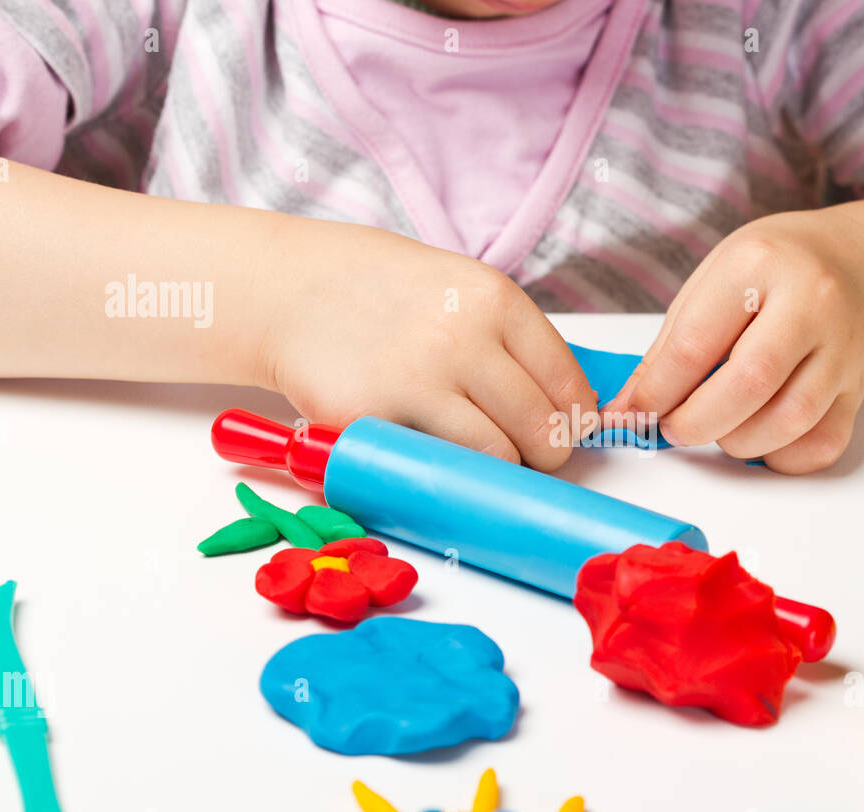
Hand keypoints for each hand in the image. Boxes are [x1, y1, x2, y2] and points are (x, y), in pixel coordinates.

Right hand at [258, 220, 595, 470]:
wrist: (291, 289)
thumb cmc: (384, 293)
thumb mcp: (461, 288)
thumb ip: (512, 342)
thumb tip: (569, 407)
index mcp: (495, 301)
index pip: (568, 385)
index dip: (573, 420)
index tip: (563, 431)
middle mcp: (463, 340)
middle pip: (542, 430)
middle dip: (542, 454)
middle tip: (524, 453)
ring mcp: (416, 383)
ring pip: (497, 459)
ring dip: (496, 471)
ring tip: (477, 455)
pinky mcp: (373, 421)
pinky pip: (434, 468)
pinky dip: (440, 471)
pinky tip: (431, 452)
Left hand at [610, 210, 863, 473]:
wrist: (862, 264)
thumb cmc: (777, 270)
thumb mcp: (714, 281)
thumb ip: (671, 346)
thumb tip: (628, 409)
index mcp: (758, 264)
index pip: (695, 344)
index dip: (656, 392)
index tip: (632, 414)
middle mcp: (810, 303)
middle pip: (749, 384)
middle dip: (696, 422)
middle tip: (673, 428)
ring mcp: (843, 348)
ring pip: (789, 421)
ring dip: (737, 442)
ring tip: (718, 426)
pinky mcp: (859, 388)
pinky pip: (820, 444)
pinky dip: (780, 456)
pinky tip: (760, 435)